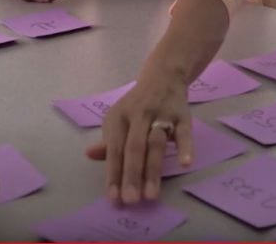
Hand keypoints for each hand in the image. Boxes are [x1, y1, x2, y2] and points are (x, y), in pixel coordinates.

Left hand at [84, 72, 191, 203]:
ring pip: (156, 144)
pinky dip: (185, 147)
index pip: (114, 149)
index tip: (113, 198)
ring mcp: (161, 114)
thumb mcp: (119, 118)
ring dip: (153, 169)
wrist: (164, 75)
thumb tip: (90, 155)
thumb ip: (109, 141)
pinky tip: (185, 163)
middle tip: (131, 200)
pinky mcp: (182, 115)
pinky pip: (184, 132)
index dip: (113, 174)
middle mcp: (138, 115)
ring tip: (151, 194)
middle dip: (132, 175)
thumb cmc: (137, 105)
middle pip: (134, 148)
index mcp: (119, 117)